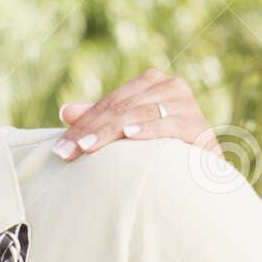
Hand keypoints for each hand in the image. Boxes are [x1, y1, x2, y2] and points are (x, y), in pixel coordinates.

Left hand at [53, 69, 219, 159]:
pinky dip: (150, 130)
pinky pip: (170, 125)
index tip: (58, 150)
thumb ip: (100, 121)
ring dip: (111, 131)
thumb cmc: (162, 153)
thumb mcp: (127, 135)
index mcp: (151, 83)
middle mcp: (170, 87)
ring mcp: (187, 104)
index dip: (82, 125)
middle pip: (121, 108)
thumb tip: (65, 111)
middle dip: (90, 132)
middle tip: (65, 154)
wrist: (203, 177)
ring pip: (140, 114)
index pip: (109, 103)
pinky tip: (130, 136)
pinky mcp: (199, 126)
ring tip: (87, 148)